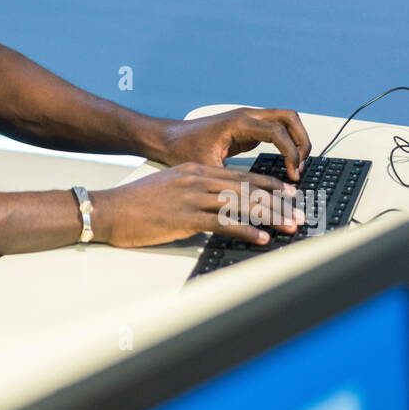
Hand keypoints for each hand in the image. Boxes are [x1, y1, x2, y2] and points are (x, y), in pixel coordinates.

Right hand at [91, 161, 306, 249]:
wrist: (109, 209)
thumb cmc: (135, 203)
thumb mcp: (169, 187)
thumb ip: (194, 191)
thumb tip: (218, 206)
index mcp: (196, 170)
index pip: (241, 175)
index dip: (268, 184)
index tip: (288, 193)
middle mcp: (198, 180)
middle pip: (247, 189)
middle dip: (278, 201)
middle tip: (299, 212)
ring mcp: (192, 197)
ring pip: (241, 205)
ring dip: (270, 217)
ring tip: (290, 226)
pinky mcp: (185, 217)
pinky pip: (223, 224)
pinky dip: (246, 231)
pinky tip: (261, 238)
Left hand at [156, 107, 311, 182]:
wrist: (169, 139)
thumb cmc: (183, 148)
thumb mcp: (207, 168)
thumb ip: (230, 182)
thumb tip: (250, 200)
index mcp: (239, 122)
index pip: (277, 131)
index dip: (291, 153)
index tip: (294, 173)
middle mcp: (247, 117)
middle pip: (289, 118)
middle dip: (302, 140)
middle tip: (302, 166)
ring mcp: (249, 121)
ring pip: (286, 121)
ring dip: (297, 140)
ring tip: (298, 166)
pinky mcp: (248, 129)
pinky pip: (276, 131)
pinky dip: (287, 144)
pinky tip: (286, 164)